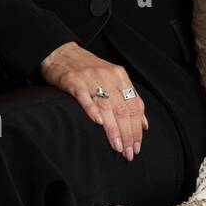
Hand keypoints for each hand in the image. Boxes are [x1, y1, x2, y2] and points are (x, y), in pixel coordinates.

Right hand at [39, 42, 146, 159]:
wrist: (62, 53)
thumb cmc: (88, 69)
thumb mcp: (112, 78)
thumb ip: (128, 98)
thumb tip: (144, 123)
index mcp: (120, 76)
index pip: (134, 105)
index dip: (137, 127)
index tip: (138, 145)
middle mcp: (108, 76)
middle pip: (123, 109)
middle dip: (128, 134)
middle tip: (129, 153)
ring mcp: (90, 78)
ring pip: (107, 106)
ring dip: (113, 129)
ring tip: (118, 147)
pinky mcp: (73, 81)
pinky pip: (84, 97)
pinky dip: (92, 110)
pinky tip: (98, 123)